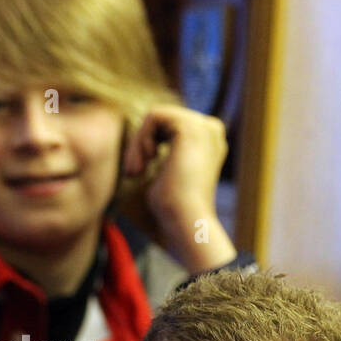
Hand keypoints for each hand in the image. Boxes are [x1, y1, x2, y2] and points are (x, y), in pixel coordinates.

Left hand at [122, 104, 235, 272]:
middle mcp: (211, 131)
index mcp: (207, 143)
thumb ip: (153, 155)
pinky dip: (140, 140)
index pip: (165, 127)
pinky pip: (153, 116)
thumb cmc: (169, 211)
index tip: (138, 174)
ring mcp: (204, 126)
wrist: (184, 224)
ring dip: (138, 145)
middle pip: (159, 120)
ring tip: (136, 171)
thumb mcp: (159, 176)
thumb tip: (129, 149)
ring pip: (155, 117)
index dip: (145, 146)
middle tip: (134, 174)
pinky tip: (144, 163)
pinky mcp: (190, 127)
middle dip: (139, 145)